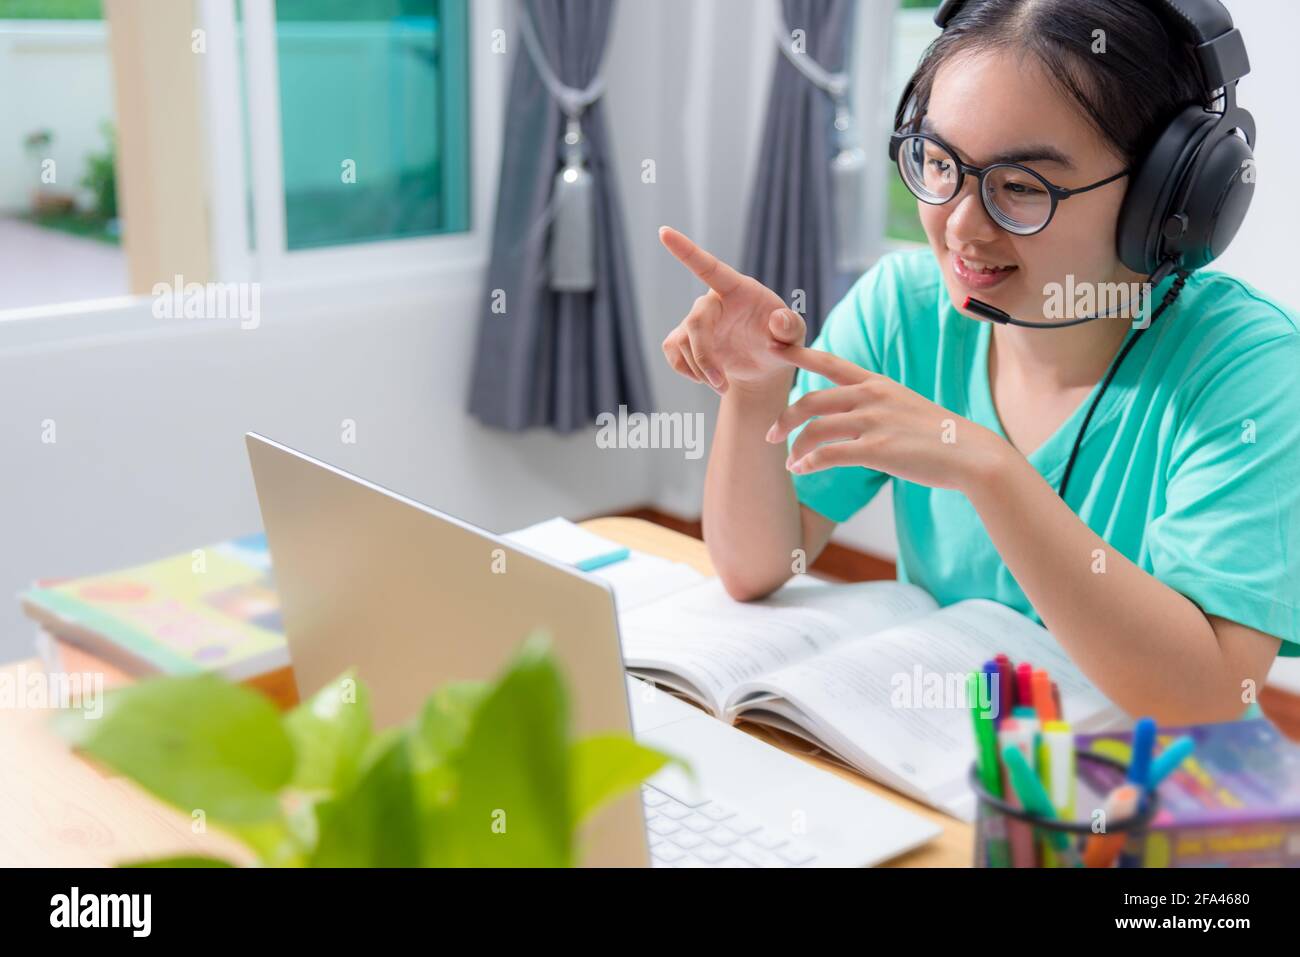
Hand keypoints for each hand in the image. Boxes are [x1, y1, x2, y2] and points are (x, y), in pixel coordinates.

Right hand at [658, 226, 804, 393]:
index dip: (687, 251)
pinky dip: (687, 371)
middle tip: (721, 384)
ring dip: (700, 370)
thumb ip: (791, 326)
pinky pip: (673, 353)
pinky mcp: (684, 339)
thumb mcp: (794, 335)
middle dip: (704, 356)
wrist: (766, 364)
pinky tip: (706, 378)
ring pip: (683, 342)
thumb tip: (779, 320)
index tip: (664, 232)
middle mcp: (713, 301)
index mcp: (737, 289)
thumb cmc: (782, 341)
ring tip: (723, 385)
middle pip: (695, 321)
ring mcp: (696, 320)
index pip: (709, 267)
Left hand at [764, 345, 1009, 493]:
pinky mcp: (877, 449)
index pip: (829, 362)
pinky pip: (829, 455)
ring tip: (789, 462)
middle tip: (771, 435)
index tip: (772, 349)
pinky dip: (809, 463)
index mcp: (876, 383)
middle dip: (784, 418)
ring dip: (795, 447)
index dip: (798, 355)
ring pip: (815, 429)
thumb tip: (847, 415)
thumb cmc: (937, 435)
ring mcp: (874, 422)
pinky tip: (802, 471)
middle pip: (810, 400)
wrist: (971, 455)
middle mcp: (872, 397)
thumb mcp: (904, 406)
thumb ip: (874, 403)